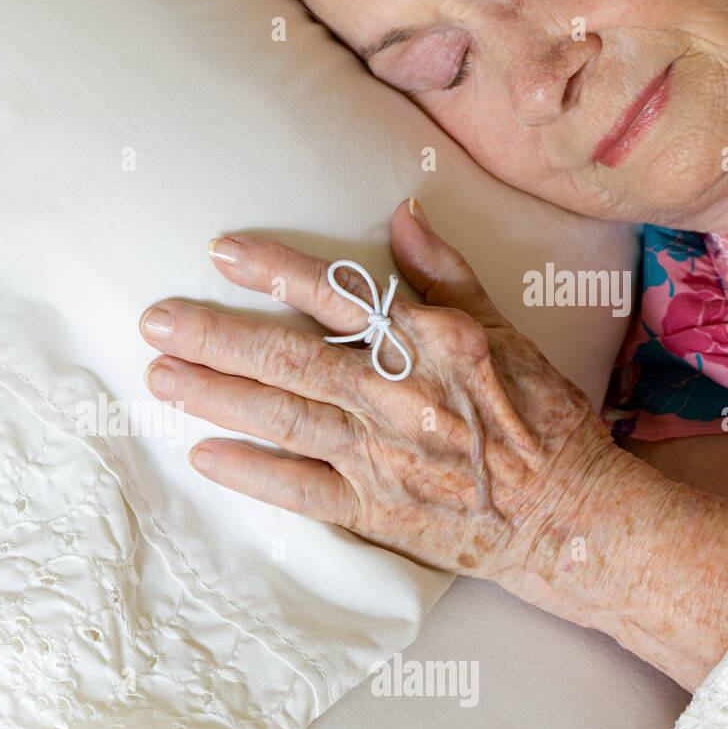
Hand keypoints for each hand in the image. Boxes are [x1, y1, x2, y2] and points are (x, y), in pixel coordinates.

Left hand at [138, 198, 622, 580]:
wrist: (572, 516)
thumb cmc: (540, 418)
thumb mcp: (504, 331)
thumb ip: (446, 273)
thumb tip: (401, 211)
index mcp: (429, 343)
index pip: (336, 295)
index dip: (274, 270)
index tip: (219, 252)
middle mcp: (397, 396)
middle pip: (289, 358)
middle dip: (215, 337)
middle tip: (155, 321)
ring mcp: (383, 456)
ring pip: (284, 418)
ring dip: (216, 397)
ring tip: (160, 379)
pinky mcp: (377, 510)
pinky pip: (302, 490)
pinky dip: (251, 474)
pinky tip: (203, 456)